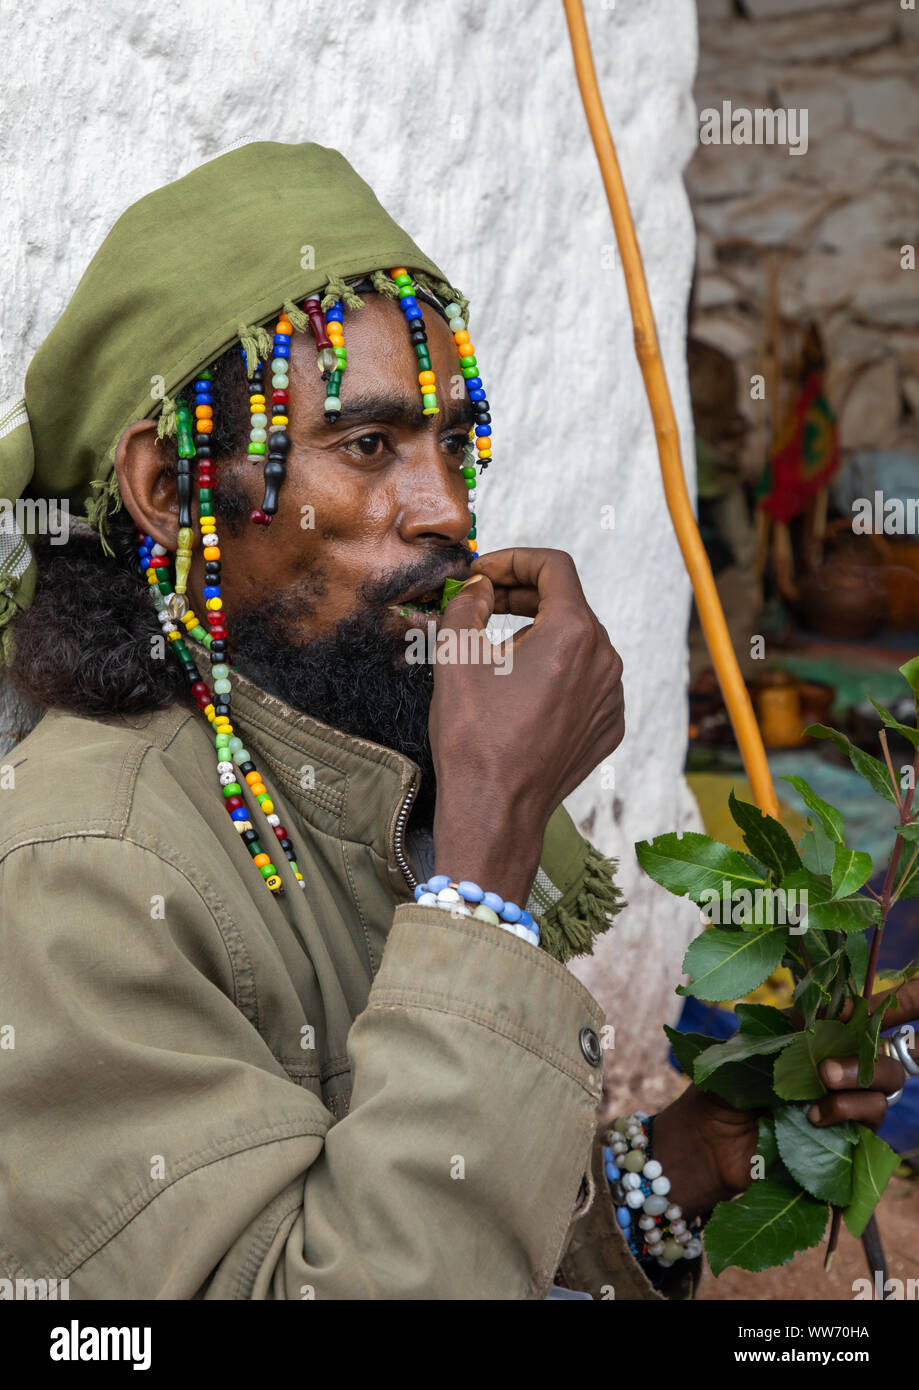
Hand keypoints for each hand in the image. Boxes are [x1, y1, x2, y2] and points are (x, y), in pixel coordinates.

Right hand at [429, 548, 623, 903]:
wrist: (496, 811)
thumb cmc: (475, 736)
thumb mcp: (456, 657)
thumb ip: (466, 604)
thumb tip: (476, 587)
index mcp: (574, 633)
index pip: (554, 567)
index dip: (514, 560)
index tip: (483, 574)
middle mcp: (605, 659)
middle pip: (567, 604)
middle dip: (522, 596)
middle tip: (481, 604)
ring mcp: (611, 696)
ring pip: (577, 644)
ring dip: (538, 636)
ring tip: (495, 656)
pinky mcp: (608, 726)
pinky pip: (584, 681)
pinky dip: (555, 674)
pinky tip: (519, 693)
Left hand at [651, 978, 918, 1221]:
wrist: (704, 1139)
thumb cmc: (722, 1088)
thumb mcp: (748, 1046)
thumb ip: (787, 1026)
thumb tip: (830, 1006)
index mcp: (815, 1046)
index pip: (855, 1026)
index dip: (866, 1014)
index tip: (853, 1008)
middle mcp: (835, 1076)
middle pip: (881, 1060)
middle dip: (863, 1060)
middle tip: (826, 1069)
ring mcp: (842, 1110)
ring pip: (881, 1094)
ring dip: (856, 1091)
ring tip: (818, 1098)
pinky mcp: (841, 1144)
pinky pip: (868, 1128)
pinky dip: (848, 1116)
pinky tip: (815, 1118)